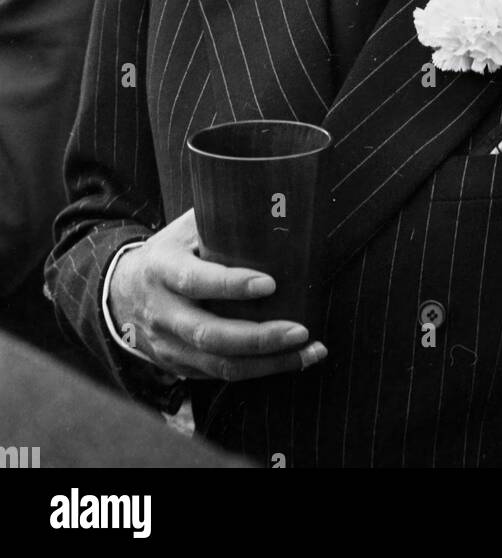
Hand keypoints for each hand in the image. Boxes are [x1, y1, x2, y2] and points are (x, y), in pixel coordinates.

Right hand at [108, 209, 326, 380]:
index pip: (194, 280)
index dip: (231, 285)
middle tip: (301, 330)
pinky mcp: (180, 366)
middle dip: (258, 337)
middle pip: (209, 334)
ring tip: (310, 350)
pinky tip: (293, 360)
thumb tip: (273, 197)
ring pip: (219, 365)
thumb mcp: (183, 230)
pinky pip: (221, 376)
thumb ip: (218, 220)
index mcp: (161, 269)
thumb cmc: (169, 253)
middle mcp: (162, 312)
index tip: (270, 283)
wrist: (119, 293)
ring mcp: (169, 345)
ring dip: (269, 363)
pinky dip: (260, 372)